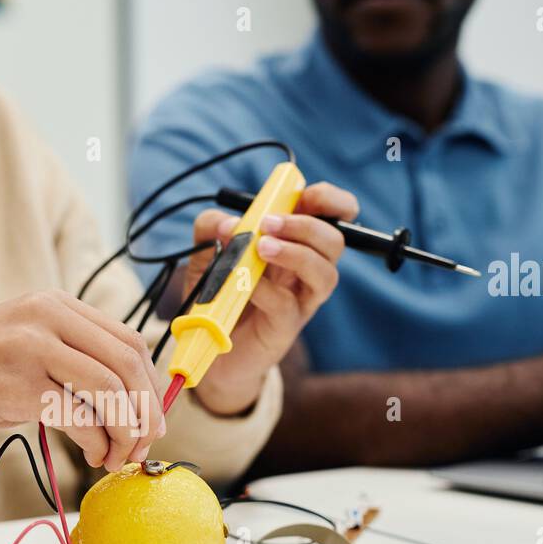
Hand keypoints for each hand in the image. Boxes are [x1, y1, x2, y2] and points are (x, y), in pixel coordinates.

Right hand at [0, 291, 166, 471]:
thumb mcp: (23, 348)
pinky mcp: (15, 384)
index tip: (151, 422)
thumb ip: (69, 360)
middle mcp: (46, 315)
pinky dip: (96, 442)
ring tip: (118, 457)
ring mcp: (30, 347)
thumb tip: (130, 402)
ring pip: (110, 389)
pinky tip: (92, 456)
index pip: (128, 341)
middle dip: (146, 412)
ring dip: (126, 432)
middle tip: (144, 446)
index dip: (150, 387)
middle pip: (127, 363)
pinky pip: (78, 416)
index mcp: (54, 303)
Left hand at [181, 182, 358, 415]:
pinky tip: (246, 285)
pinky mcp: (285, 327)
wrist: (211, 350)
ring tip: (262, 248)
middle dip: (307, 225)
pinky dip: (266, 289)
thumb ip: (211, 228)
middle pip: (336, 240)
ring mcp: (300, 300)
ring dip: (297, 253)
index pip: (333, 213)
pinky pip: (286, 304)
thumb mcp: (206, 254)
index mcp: (296, 242)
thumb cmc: (218, 295)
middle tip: (268, 224)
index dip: (328, 199)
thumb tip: (228, 222)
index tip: (304, 194)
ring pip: (326, 273)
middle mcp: (306, 270)